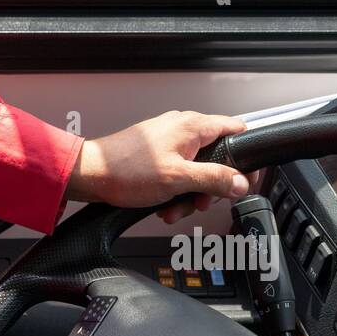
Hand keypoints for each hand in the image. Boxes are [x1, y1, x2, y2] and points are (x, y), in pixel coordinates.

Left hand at [64, 111, 250, 223]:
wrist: (91, 174)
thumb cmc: (126, 170)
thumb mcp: (179, 179)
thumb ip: (214, 179)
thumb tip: (240, 182)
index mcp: (192, 126)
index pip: (236, 131)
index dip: (245, 157)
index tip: (245, 179)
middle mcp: (183, 128)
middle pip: (218, 157)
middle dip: (212, 186)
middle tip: (202, 202)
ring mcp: (170, 140)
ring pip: (197, 169)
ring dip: (191, 194)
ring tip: (176, 208)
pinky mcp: (158, 154)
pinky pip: (179, 173)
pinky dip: (176, 191)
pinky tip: (166, 205)